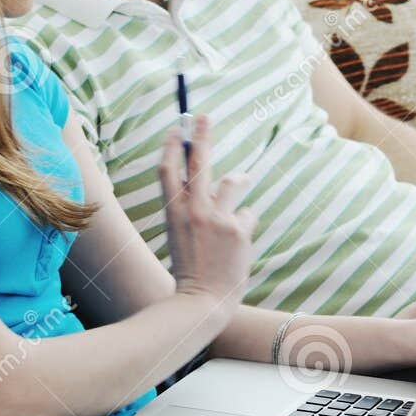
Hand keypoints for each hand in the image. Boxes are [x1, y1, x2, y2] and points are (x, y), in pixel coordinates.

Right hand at [157, 115, 256, 305]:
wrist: (203, 300)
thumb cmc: (193, 267)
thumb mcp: (183, 234)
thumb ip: (196, 209)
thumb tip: (220, 182)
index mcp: (172, 212)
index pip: (167, 170)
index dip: (171, 147)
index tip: (177, 130)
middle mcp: (193, 210)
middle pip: (198, 162)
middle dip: (200, 135)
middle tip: (203, 116)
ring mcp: (216, 218)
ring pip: (233, 182)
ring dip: (239, 181)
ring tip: (240, 190)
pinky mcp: (237, 228)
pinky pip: (248, 214)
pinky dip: (245, 224)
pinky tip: (238, 245)